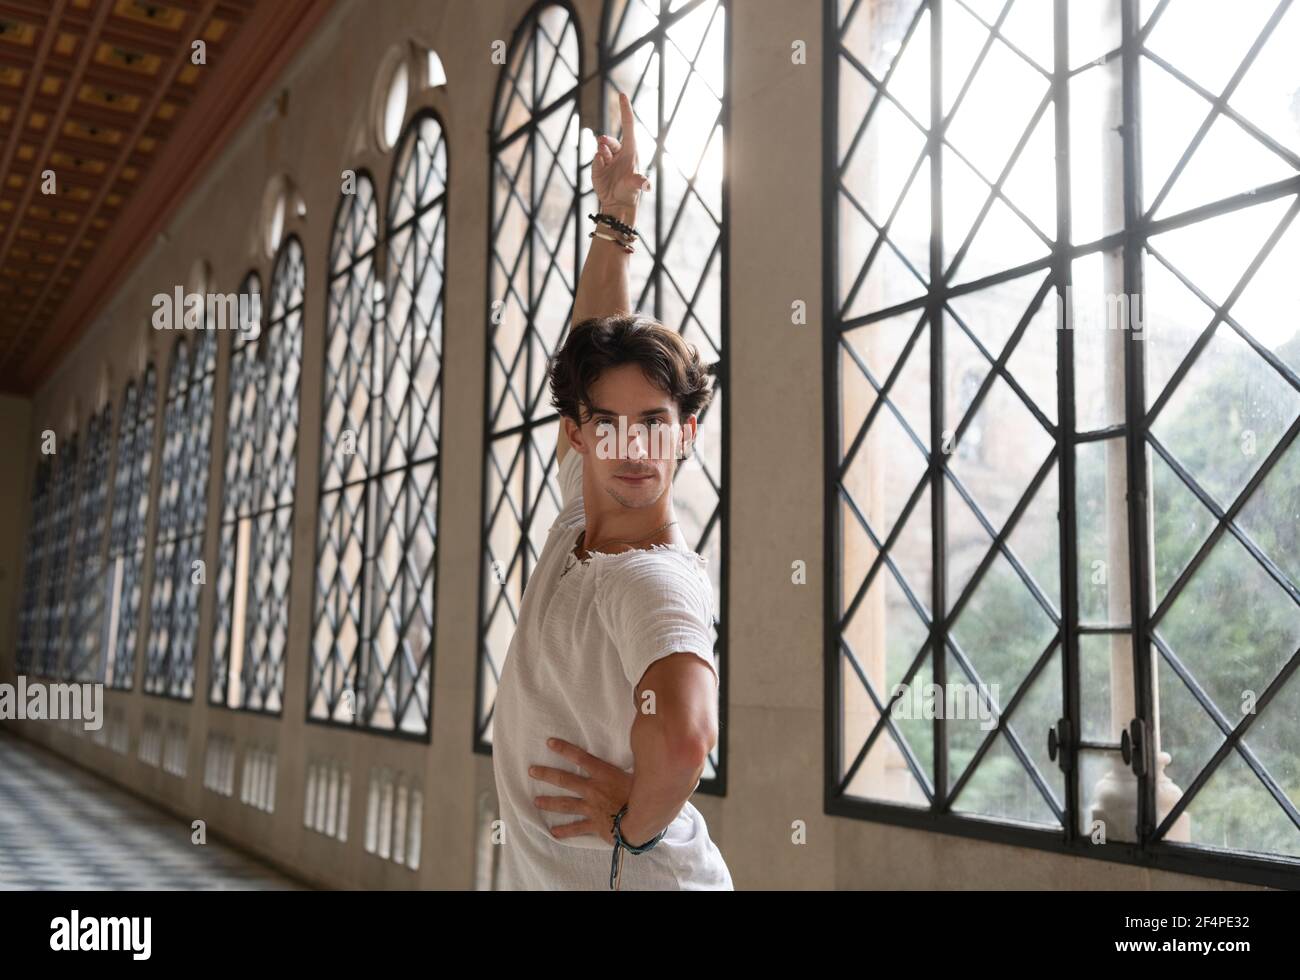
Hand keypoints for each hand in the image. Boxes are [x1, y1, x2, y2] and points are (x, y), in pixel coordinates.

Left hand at [531, 737, 632, 844]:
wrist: (642, 822)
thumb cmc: (644, 795)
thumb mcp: (640, 774)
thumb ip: (632, 763)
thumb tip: (639, 746)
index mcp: (603, 774)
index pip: (580, 758)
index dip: (564, 749)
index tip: (549, 743)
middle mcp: (592, 789)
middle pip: (565, 780)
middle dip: (547, 775)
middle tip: (532, 771)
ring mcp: (591, 808)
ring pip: (565, 804)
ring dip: (549, 803)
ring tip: (536, 802)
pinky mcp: (593, 825)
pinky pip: (576, 829)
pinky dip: (564, 831)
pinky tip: (552, 832)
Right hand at [593, 91, 650, 209]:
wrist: (617, 202)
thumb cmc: (630, 192)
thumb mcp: (635, 186)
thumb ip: (640, 182)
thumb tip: (647, 185)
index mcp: (630, 150)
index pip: (628, 126)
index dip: (625, 110)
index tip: (622, 94)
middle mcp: (619, 152)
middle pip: (610, 140)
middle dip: (606, 141)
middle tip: (602, 141)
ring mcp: (607, 159)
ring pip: (601, 148)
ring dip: (602, 151)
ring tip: (604, 160)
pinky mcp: (598, 166)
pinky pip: (595, 159)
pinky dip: (597, 162)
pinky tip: (601, 168)